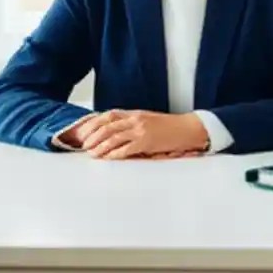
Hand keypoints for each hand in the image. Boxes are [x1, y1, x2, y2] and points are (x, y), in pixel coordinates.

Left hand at [76, 110, 208, 159]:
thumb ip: (131, 124)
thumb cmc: (169, 127)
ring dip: (101, 146)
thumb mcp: (148, 120)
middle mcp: (136, 120)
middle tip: (85, 146)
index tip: (85, 132)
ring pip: (114, 137)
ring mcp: (141, 130)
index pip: (108, 115)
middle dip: (93, 136)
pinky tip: (108, 158)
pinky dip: (115, 154)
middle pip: (107, 126)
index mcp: (135, 113)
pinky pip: (126, 149)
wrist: (188, 129)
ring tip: (92, 153)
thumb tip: (114, 133)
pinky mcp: (147, 142)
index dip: (94, 123)